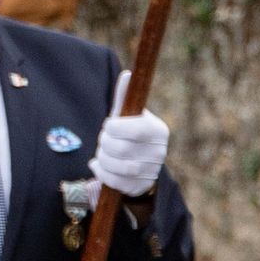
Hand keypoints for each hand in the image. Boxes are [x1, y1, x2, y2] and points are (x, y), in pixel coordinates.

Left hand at [88, 74, 168, 200]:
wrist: (139, 163)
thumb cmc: (129, 133)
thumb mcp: (127, 115)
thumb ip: (124, 97)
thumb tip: (128, 74)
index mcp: (157, 130)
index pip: (133, 129)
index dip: (113, 128)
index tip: (109, 126)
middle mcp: (159, 152)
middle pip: (121, 149)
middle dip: (105, 144)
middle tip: (104, 141)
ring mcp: (152, 171)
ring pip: (118, 167)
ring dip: (103, 159)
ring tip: (102, 153)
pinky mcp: (141, 186)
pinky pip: (115, 182)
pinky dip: (102, 173)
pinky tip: (100, 166)